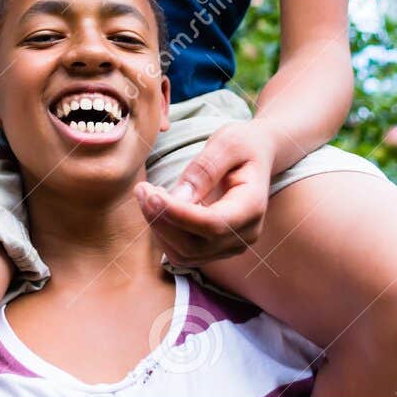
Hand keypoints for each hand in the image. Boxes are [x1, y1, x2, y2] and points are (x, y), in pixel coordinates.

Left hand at [135, 119, 280, 265]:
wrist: (255, 157)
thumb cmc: (243, 145)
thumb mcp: (227, 143)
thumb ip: (205, 168)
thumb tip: (179, 198)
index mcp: (252, 207)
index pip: (213, 224)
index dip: (179, 214)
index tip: (150, 194)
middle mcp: (244, 234)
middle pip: (194, 245)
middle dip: (161, 220)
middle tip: (142, 189)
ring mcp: (229, 245)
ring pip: (184, 253)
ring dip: (158, 227)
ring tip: (148, 193)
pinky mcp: (214, 248)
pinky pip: (181, 252)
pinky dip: (163, 233)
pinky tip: (159, 206)